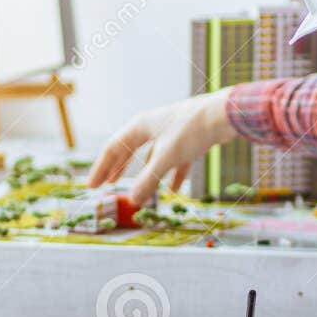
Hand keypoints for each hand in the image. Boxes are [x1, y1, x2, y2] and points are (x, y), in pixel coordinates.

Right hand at [88, 90, 237, 206]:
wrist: (224, 115)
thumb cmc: (191, 130)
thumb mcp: (167, 156)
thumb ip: (148, 179)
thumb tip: (133, 201)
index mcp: (140, 126)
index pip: (113, 148)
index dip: (101, 168)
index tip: (92, 185)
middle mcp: (153, 126)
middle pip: (128, 150)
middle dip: (117, 168)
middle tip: (106, 184)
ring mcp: (171, 132)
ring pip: (151, 156)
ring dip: (143, 173)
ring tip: (135, 189)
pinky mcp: (188, 139)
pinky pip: (174, 160)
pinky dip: (171, 175)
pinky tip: (173, 189)